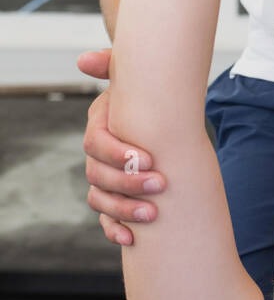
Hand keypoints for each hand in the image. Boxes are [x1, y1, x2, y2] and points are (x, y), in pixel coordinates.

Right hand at [77, 48, 165, 246]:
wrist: (163, 115)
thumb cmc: (148, 96)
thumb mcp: (135, 78)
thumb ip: (113, 65)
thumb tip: (84, 60)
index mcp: (100, 128)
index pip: (95, 145)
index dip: (116, 153)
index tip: (147, 158)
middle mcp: (97, 157)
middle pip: (98, 177)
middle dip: (128, 184)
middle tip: (159, 184)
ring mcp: (105, 180)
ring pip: (101, 200)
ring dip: (124, 210)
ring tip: (153, 213)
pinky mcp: (116, 200)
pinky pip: (107, 221)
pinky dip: (116, 230)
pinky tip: (132, 239)